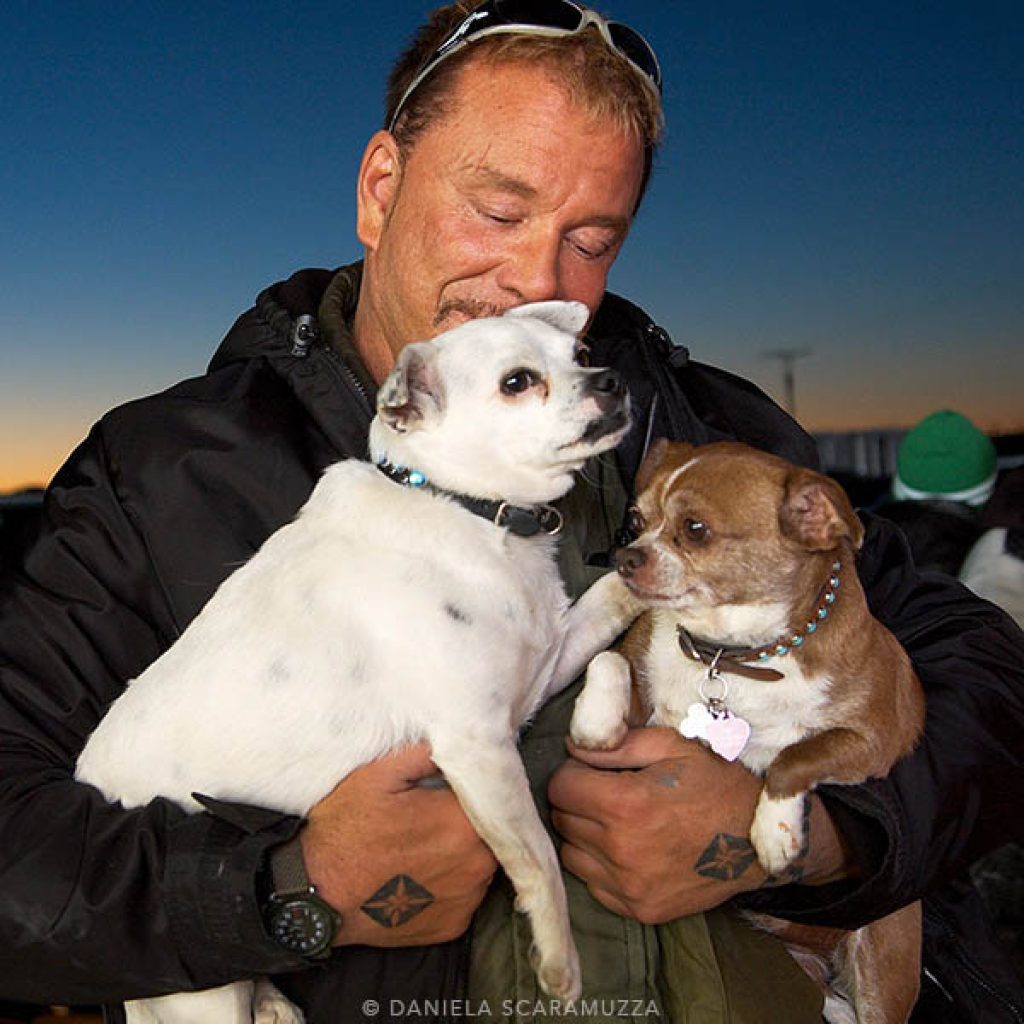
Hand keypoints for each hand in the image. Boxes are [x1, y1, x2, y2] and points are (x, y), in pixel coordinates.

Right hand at [301, 742, 496, 946]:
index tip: (448, 785)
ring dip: (462, 850)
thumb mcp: (378, 775)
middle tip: (432, 812)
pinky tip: (420, 873)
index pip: (492, 795)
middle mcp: (476, 865)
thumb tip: (456, 736)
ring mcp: (467, 900)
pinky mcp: (454, 926)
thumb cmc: (345, 830)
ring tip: (423, 843)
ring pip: (481, 861)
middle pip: (489, 829)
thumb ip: (424, 752)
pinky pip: (465, 893)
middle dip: (468, 818)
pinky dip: (450, 881)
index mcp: (463, 824)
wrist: (317, 896)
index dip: (471, 787)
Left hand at [548, 727, 847, 922]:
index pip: (559, 787)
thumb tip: (571, 747)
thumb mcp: (671, 745)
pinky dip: (601, 866)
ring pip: (571, 855)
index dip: (573, 773)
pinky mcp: (641, 910)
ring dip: (584, 835)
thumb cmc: (716, 782)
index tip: (591, 771)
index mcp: (626, 804)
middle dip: (577, 801)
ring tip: (615, 821)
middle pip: (561, 820)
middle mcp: (622, 850)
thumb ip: (616, 743)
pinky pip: (593, 885)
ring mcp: (630, 886)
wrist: (758, 839)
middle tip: (604, 792)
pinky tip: (627, 849)